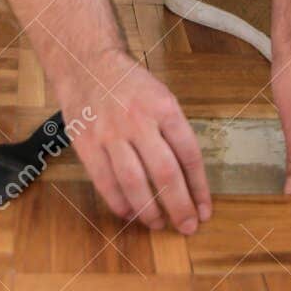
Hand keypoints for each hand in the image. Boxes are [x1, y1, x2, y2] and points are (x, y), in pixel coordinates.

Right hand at [55, 52, 211, 235]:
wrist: (86, 63)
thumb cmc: (129, 84)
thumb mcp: (161, 96)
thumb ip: (173, 132)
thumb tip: (189, 177)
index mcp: (164, 107)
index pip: (189, 154)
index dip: (199, 187)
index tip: (204, 209)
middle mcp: (138, 120)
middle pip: (165, 172)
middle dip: (179, 205)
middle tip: (187, 226)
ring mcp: (110, 132)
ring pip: (134, 182)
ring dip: (149, 210)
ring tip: (159, 224)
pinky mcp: (86, 143)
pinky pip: (105, 181)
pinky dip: (119, 202)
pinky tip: (130, 213)